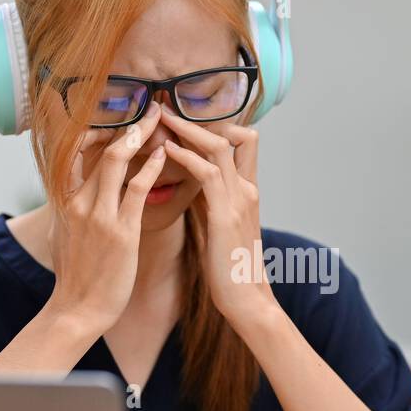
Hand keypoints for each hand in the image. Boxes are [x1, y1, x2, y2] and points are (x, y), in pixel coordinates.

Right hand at [45, 102, 166, 334]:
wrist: (77, 310)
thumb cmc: (76, 277)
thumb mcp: (62, 236)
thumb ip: (68, 211)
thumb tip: (70, 196)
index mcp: (63, 201)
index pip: (72, 151)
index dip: (93, 128)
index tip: (114, 116)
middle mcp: (77, 202)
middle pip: (95, 148)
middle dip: (122, 123)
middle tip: (145, 106)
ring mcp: (98, 215)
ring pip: (115, 161)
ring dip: (138, 135)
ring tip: (158, 118)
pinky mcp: (120, 231)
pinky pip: (136, 189)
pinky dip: (151, 167)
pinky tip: (164, 153)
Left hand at [156, 104, 280, 331]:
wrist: (248, 300)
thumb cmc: (230, 270)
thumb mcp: (221, 229)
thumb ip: (210, 204)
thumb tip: (190, 187)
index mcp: (248, 193)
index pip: (244, 144)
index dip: (217, 128)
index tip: (184, 122)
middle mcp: (248, 190)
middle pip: (236, 135)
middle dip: (199, 120)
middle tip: (166, 110)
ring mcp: (240, 200)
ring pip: (220, 146)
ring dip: (188, 130)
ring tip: (162, 120)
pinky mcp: (226, 214)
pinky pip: (207, 173)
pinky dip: (186, 156)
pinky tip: (166, 150)